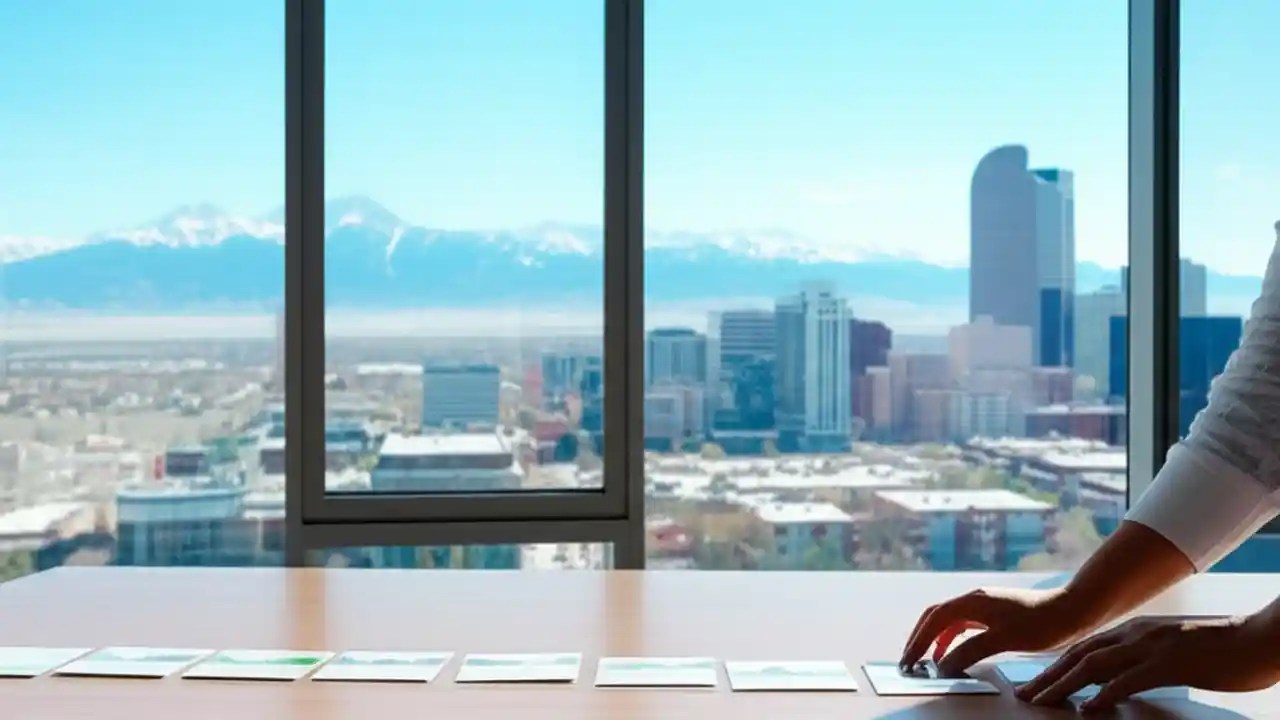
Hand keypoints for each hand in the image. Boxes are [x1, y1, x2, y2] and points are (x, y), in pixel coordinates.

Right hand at [899, 587, 1090, 677]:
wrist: (1073, 610)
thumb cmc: (1042, 623)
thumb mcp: (1003, 639)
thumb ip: (969, 651)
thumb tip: (942, 666)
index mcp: (972, 602)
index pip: (934, 620)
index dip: (918, 641)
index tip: (909, 662)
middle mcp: (974, 600)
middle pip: (935, 616)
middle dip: (919, 638)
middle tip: (909, 662)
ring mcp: (983, 606)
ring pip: (948, 621)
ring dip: (933, 639)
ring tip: (925, 661)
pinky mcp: (994, 614)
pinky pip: (962, 625)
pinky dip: (950, 639)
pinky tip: (951, 653)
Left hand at [1017, 614, 1279, 711]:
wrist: (1260, 638)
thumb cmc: (1223, 649)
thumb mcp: (1175, 651)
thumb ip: (1147, 660)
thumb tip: (1125, 679)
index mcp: (1136, 632)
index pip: (1086, 648)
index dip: (1057, 665)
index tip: (1036, 682)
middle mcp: (1136, 635)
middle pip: (1080, 655)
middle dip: (1049, 676)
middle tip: (1025, 695)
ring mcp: (1151, 647)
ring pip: (1094, 665)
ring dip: (1063, 685)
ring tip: (1041, 702)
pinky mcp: (1170, 663)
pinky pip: (1129, 680)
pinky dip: (1104, 694)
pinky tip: (1089, 709)